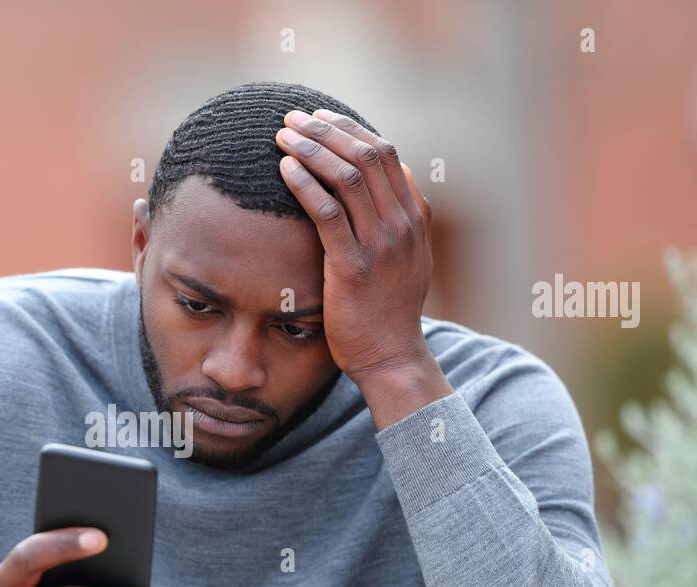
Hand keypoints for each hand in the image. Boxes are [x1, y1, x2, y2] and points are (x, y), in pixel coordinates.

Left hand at [274, 108, 435, 384]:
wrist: (390, 357)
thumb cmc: (386, 312)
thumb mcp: (403, 260)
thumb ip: (396, 221)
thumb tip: (386, 182)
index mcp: (414, 217)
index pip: (385, 153)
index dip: (349, 129)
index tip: (319, 118)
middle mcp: (402, 224)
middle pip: (367, 155)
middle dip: (326, 130)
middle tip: (293, 118)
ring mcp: (381, 244)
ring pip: (347, 176)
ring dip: (312, 149)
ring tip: (282, 136)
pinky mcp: (354, 266)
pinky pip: (328, 212)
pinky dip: (305, 183)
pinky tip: (284, 170)